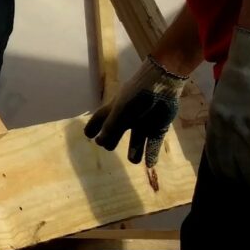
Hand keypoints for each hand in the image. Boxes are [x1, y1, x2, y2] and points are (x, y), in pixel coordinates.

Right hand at [85, 54, 189, 183]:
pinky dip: (151, 153)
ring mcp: (144, 122)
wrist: (161, 85)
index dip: (93, 126)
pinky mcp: (158, 126)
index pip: (100, 118)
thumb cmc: (136, 95)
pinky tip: (150, 163)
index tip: (88, 135)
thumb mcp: (119, 111)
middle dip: (112, 139)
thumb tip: (99, 143)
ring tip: (134, 160)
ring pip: (137, 140)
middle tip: (108, 147)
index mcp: (115, 109)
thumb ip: (110, 127)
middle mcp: (128, 117)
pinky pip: (154, 142)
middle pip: (117, 131)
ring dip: (135, 150)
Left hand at [207, 28, 249, 196]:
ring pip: (247, 164)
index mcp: (215, 123)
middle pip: (230, 165)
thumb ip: (227, 120)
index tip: (230, 184)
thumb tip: (235, 137)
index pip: (216, 155)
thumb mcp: (224, 100)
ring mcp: (242, 130)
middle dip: (239, 182)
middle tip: (249, 194)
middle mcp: (225, 130)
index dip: (223, 172)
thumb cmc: (240, 76)